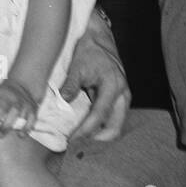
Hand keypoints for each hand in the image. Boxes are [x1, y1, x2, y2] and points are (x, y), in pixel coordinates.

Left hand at [0, 79, 36, 136]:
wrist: (22, 86)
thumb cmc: (0, 96)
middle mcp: (10, 96)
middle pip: (1, 109)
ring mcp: (22, 103)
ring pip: (15, 113)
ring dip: (6, 126)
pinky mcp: (32, 109)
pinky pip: (31, 119)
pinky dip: (26, 128)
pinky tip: (19, 135)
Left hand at [62, 10, 129, 142]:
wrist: (99, 38)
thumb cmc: (89, 50)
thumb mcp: (77, 66)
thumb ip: (71, 85)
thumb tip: (63, 102)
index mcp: (113, 85)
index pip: (99, 115)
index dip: (85, 131)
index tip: (72, 140)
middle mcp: (122, 94)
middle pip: (115, 128)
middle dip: (97, 141)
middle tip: (78, 148)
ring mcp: (122, 98)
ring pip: (115, 126)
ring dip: (99, 137)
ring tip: (80, 144)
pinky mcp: (118, 100)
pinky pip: (112, 120)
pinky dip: (100, 129)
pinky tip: (87, 134)